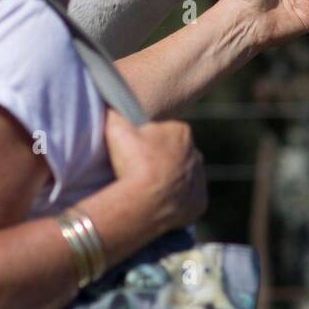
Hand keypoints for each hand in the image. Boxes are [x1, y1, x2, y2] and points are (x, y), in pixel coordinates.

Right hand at [104, 110, 207, 237]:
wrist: (143, 200)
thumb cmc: (132, 162)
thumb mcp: (116, 127)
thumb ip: (115, 113)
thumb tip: (109, 104)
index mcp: (181, 132)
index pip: (165, 132)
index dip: (147, 142)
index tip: (135, 153)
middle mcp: (196, 154)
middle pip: (175, 155)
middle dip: (160, 161)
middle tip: (138, 172)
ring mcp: (199, 179)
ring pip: (182, 177)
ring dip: (168, 181)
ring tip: (146, 190)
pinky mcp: (199, 202)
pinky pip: (187, 200)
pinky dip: (175, 202)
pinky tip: (158, 204)